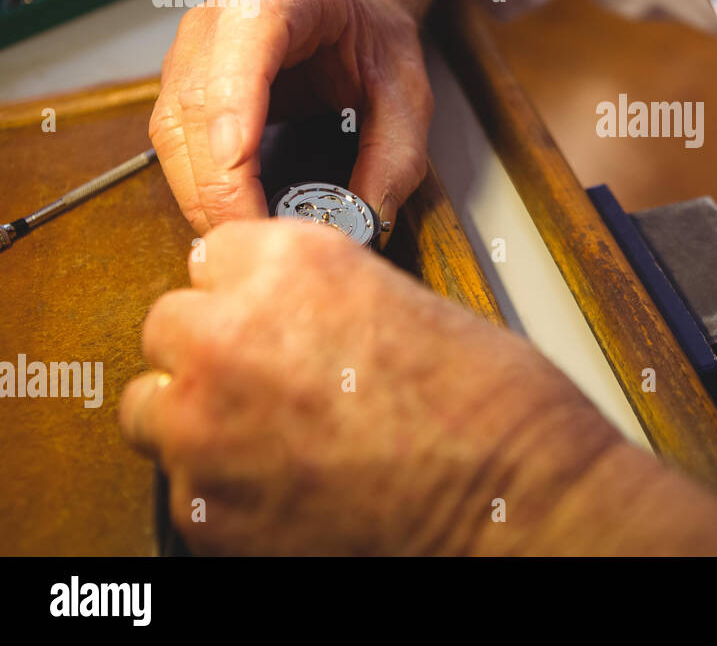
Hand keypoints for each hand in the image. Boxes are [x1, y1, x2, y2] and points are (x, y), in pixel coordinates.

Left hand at [119, 219, 625, 554]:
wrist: (514, 502)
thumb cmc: (489, 405)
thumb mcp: (404, 303)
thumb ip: (323, 300)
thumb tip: (286, 319)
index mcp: (290, 264)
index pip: (213, 254)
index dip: (246, 287)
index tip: (265, 311)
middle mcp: (230, 335)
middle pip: (170, 325)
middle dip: (212, 349)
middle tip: (270, 377)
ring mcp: (205, 428)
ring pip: (153, 407)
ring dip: (198, 415)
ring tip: (268, 433)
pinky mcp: (205, 510)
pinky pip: (183, 484)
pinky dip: (223, 484)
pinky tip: (285, 483)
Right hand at [148, 0, 433, 237]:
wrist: (353, 11)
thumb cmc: (375, 42)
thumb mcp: (408, 95)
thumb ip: (396, 156)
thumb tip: (368, 221)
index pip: (251, 33)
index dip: (237, 98)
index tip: (240, 161)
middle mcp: (227, 9)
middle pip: (199, 93)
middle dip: (218, 174)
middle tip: (252, 232)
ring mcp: (195, 41)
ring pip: (173, 122)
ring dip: (199, 188)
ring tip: (241, 234)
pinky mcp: (181, 77)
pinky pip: (170, 137)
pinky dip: (192, 182)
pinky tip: (224, 214)